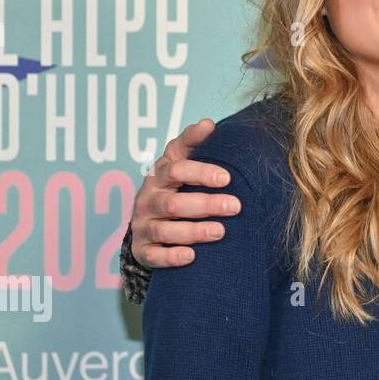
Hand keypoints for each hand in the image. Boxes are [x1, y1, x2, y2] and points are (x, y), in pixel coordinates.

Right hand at [131, 119, 240, 267]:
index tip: (226, 177)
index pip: (175, 168)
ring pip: (165, 230)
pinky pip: (154, 256)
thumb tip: (208, 123)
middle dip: (206, 204)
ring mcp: (143, 226)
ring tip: (220, 231)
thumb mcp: (180, 163)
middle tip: (235, 206)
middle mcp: (148, 200)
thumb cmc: (174, 187)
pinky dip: (172, 257)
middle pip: (174, 202)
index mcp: (159, 175)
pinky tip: (191, 256)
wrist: (149, 223)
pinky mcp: (143, 250)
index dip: (200, 172)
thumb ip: (192, 144)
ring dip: (194, 231)